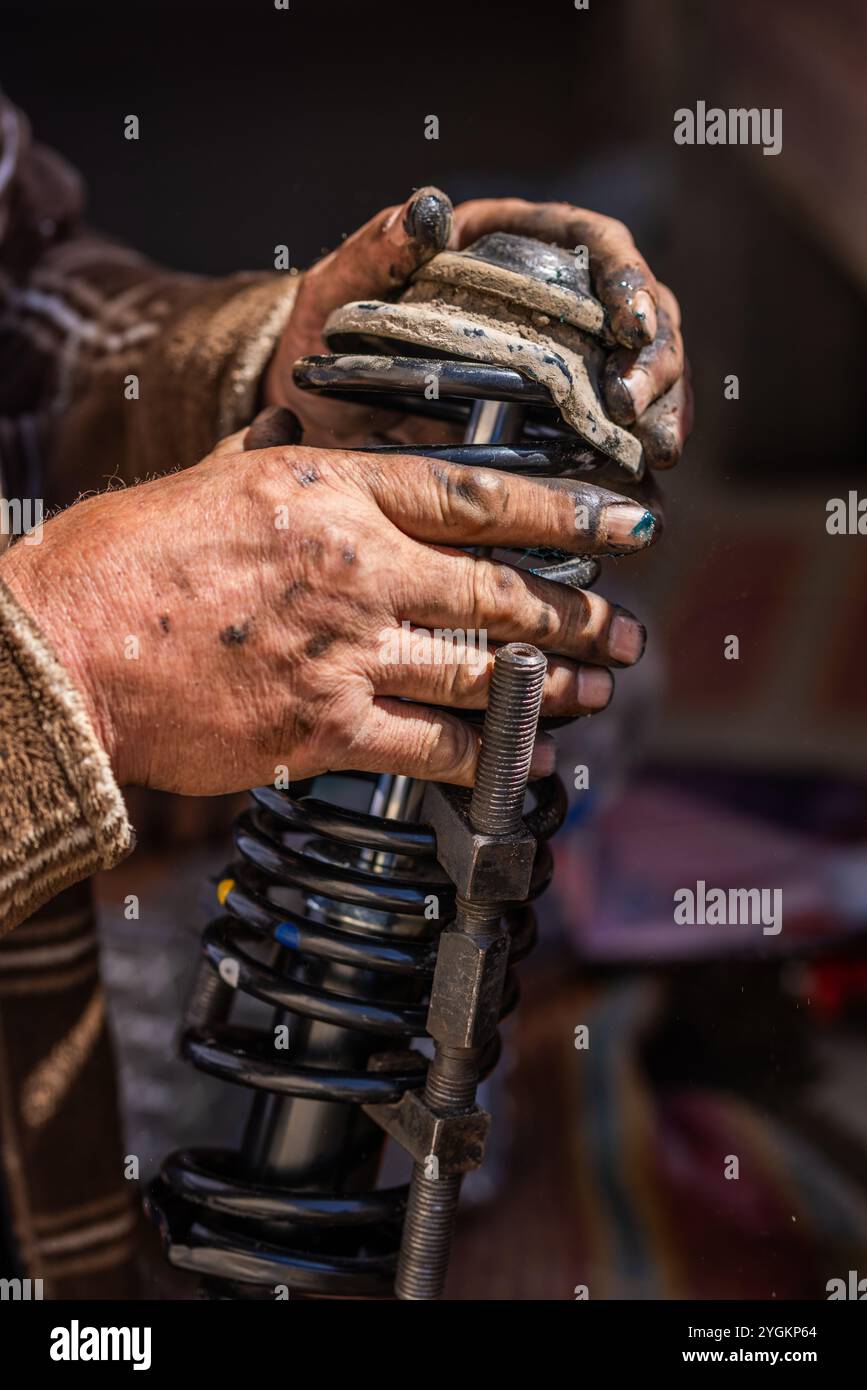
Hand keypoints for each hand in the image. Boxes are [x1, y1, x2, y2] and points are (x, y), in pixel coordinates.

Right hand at [0, 426, 658, 795]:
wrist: (63, 650)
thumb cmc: (124, 563)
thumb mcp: (220, 482)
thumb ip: (291, 472)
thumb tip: (316, 442)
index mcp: (330, 491)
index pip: (477, 495)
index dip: (564, 511)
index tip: (621, 520)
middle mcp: (355, 568)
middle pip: (500, 590)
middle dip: (579, 612)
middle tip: (626, 625)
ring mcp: (346, 652)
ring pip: (484, 669)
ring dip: (553, 683)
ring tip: (596, 687)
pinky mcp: (324, 728)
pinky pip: (435, 744)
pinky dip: (491, 754)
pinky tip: (526, 759)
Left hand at [265, 189, 691, 467]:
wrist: (311, 397)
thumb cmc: (330, 322)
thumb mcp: (342, 283)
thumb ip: (380, 249)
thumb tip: (428, 211)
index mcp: (517, 244)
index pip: (596, 245)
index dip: (628, 279)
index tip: (630, 323)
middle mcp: (556, 299)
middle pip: (642, 316)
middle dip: (655, 361)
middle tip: (634, 409)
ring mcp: (564, 362)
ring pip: (643, 375)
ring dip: (662, 412)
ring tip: (657, 454)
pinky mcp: (557, 422)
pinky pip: (613, 434)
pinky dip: (634, 457)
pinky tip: (644, 486)